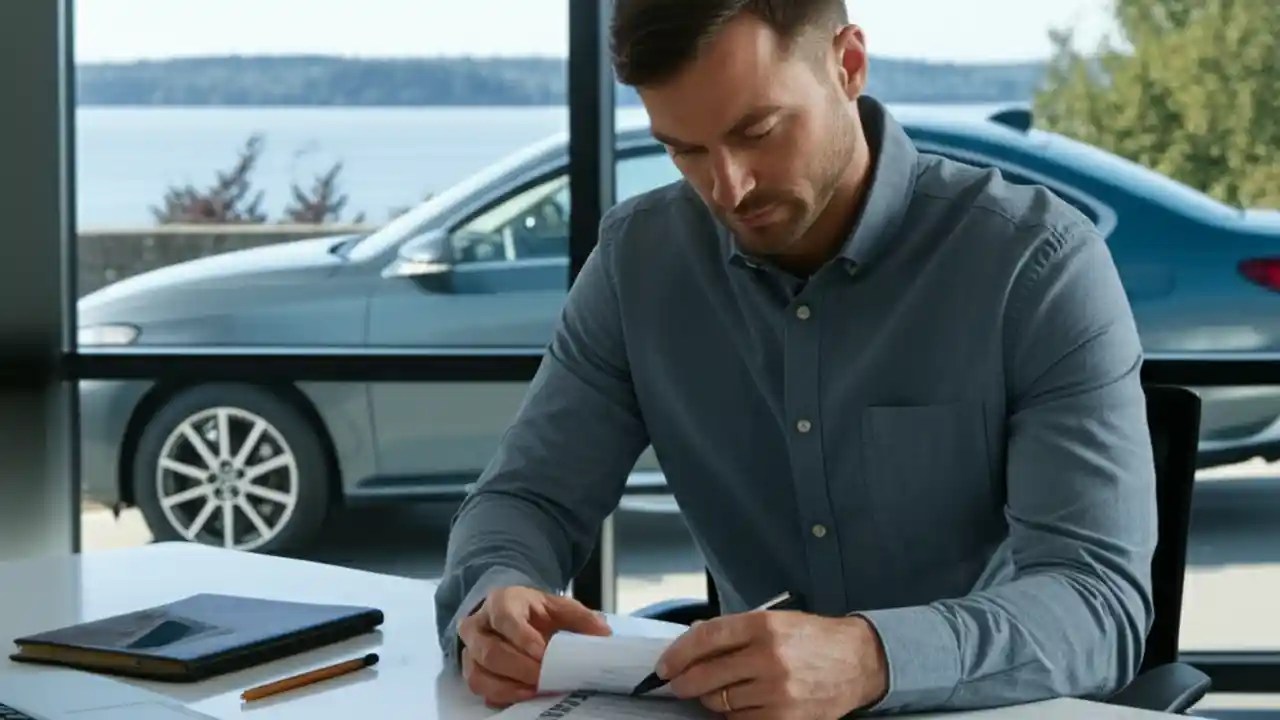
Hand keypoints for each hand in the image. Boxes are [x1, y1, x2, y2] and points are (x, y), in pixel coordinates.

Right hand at [457, 586, 611, 708]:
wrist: (510, 614)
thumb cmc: (534, 612)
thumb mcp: (557, 606)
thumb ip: (580, 617)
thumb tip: (604, 632)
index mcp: (501, 601)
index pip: (504, 618)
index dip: (522, 638)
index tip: (543, 654)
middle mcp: (478, 625)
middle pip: (490, 651)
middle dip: (519, 669)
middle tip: (544, 679)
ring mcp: (470, 650)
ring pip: (478, 673)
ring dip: (508, 687)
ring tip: (535, 691)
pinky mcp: (470, 670)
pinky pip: (479, 688)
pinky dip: (501, 696)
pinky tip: (523, 696)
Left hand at [656, 611, 887, 718]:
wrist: (858, 661)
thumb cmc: (813, 638)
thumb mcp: (775, 621)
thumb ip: (733, 629)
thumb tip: (692, 637)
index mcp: (764, 626)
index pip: (706, 639)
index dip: (678, 654)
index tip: (664, 666)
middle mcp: (769, 658)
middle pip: (706, 675)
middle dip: (684, 682)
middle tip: (677, 684)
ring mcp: (777, 691)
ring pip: (720, 701)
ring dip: (710, 699)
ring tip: (714, 691)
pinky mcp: (785, 717)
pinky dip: (732, 714)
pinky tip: (737, 704)